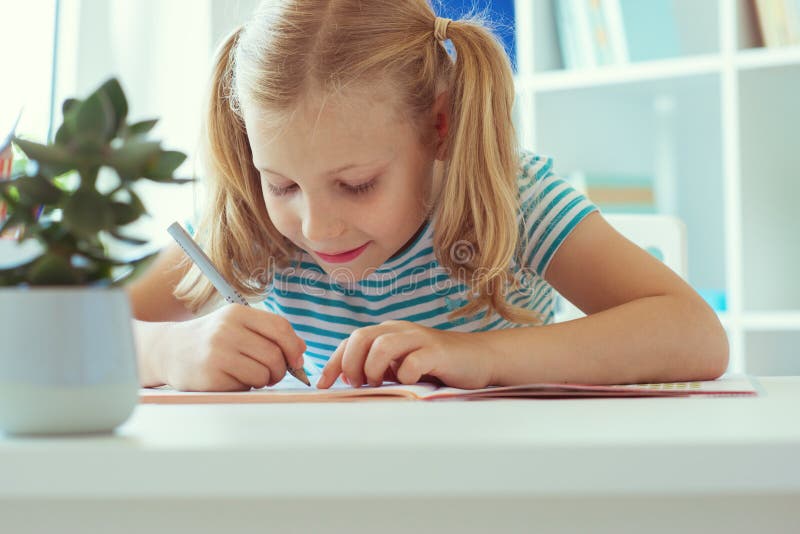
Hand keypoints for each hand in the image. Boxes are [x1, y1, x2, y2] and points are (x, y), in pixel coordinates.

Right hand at [164, 305, 305, 390]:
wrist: (168, 350)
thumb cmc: (210, 339)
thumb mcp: (236, 326)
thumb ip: (268, 333)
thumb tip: (301, 349)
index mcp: (237, 313)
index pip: (280, 327)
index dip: (294, 347)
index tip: (296, 361)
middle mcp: (227, 329)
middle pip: (274, 354)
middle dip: (280, 370)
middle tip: (273, 374)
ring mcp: (217, 352)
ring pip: (263, 373)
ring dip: (264, 380)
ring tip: (251, 376)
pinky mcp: (210, 375)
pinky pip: (245, 386)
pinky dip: (246, 387)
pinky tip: (232, 379)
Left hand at [316, 320, 494, 389]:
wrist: (479, 358)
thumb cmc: (437, 366)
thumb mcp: (402, 365)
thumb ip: (378, 368)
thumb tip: (347, 383)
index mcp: (388, 332)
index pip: (351, 340)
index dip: (334, 362)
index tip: (323, 384)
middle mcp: (400, 330)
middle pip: (361, 337)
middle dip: (350, 363)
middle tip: (355, 384)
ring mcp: (419, 339)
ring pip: (382, 345)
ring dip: (372, 368)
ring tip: (378, 384)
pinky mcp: (437, 351)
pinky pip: (412, 362)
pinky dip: (404, 375)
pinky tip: (409, 383)